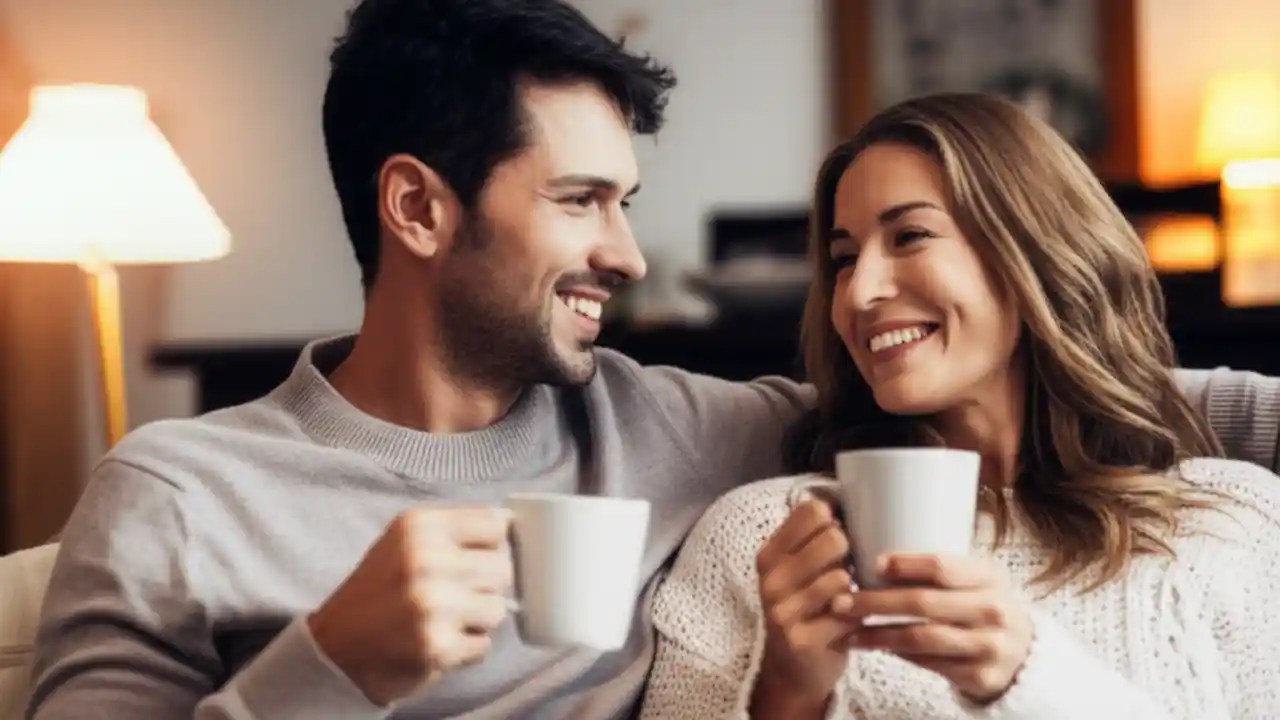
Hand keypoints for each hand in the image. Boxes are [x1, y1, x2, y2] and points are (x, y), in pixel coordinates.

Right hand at [307, 506, 513, 705]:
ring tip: (443, 619)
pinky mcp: (437, 646)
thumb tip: (512, 526)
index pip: (496, 524)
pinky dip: (466, 649)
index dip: (492, 545)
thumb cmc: (380, 591)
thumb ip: (455, 530)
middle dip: (485, 586)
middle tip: (453, 595)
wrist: (336, 649)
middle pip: (503, 568)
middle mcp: (425, 560)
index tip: (475, 557)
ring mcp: (432, 605)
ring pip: (499, 609)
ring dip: (478, 620)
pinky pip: (484, 645)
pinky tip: (437, 642)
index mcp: (419, 526)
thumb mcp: (405, 542)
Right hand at [751, 499, 857, 715]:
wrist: (793, 670)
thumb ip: (813, 536)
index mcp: (768, 555)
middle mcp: (770, 581)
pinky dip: (856, 617)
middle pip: (833, 538)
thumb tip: (844, 493)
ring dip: (853, 589)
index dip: (835, 519)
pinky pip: (848, 614)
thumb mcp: (797, 569)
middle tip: (846, 570)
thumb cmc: (805, 608)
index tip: (838, 535)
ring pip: (842, 577)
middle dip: (849, 552)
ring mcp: (783, 612)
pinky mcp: (803, 640)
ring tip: (846, 600)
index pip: (812, 510)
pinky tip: (848, 623)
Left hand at [839, 554, 1032, 703]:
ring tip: (848, 632)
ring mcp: (989, 646)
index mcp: (990, 577)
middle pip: (922, 603)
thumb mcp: (976, 582)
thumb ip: (941, 571)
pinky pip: (927, 663)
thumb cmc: (982, 608)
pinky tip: (876, 646)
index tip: (871, 563)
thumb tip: (874, 558)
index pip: (943, 565)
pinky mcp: (979, 676)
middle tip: (841, 602)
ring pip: (920, 638)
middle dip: (875, 602)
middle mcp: (993, 610)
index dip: (904, 564)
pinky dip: (897, 654)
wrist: (1024, 656)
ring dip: (877, 635)